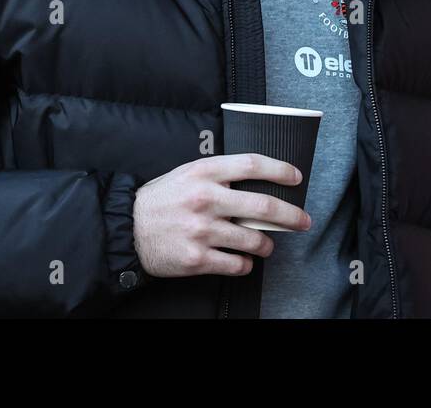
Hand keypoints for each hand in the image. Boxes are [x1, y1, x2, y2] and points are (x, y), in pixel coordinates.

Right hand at [132, 153, 311, 277]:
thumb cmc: (160, 200)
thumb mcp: (187, 173)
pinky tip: (242, 259)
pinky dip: (246, 264)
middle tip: (303, 221)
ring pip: (254, 240)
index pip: (252, 165)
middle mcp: (205, 199)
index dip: (280, 170)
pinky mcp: (197, 258)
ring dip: (267, 244)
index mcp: (204, 173)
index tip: (296, 177)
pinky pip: (237, 264)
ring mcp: (202, 231)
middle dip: (291, 216)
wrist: (127, 229)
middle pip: (263, 206)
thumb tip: (256, 181)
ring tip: (266, 244)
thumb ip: (219, 174)